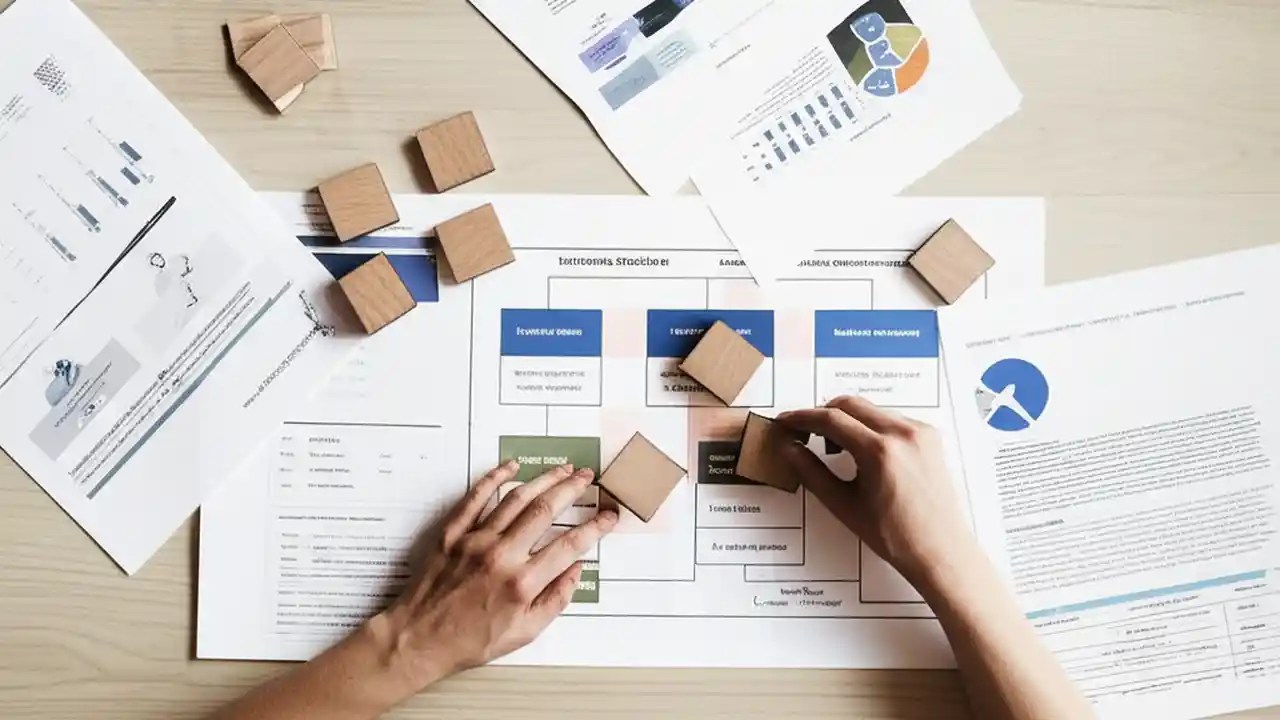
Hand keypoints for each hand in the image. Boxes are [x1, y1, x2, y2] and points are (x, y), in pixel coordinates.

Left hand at [369, 462, 617, 691]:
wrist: (418, 639)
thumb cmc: (470, 641)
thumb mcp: (524, 633)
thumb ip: (555, 600)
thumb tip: (576, 570)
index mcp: (523, 583)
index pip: (570, 545)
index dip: (595, 527)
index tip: (609, 515)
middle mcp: (502, 556)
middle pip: (545, 510)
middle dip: (571, 489)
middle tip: (587, 476)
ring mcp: (475, 540)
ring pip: (516, 499)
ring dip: (543, 479)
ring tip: (561, 469)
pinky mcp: (453, 533)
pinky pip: (476, 498)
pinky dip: (495, 478)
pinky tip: (512, 467)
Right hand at [777, 396, 980, 591]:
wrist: (940, 550)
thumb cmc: (894, 536)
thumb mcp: (844, 505)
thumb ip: (812, 472)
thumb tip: (790, 448)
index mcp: (880, 451)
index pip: (831, 419)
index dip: (801, 418)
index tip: (785, 422)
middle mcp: (903, 433)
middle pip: (850, 405)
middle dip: (822, 415)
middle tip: (805, 434)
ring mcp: (920, 432)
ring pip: (871, 409)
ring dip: (847, 420)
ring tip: (834, 449)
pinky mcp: (930, 436)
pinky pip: (891, 419)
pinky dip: (870, 427)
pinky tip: (862, 452)